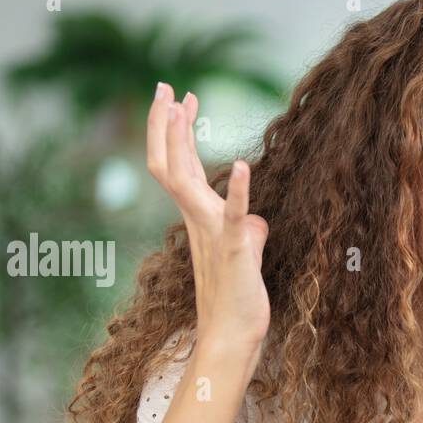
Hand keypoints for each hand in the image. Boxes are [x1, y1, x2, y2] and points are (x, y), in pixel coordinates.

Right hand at [146, 82, 270, 358]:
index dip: (178, 133)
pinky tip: (246, 166)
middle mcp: (199, 221)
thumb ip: (250, 233)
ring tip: (180, 106)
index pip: (181, 167)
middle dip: (166, 124)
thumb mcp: (247, 256)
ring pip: (188, 181)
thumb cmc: (238, 300)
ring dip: (182, 143)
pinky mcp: (235, 250)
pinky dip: (240, 192)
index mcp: (199, 219)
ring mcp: (213, 233)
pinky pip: (235, 217)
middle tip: (164, 86)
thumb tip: (258, 223)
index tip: (181, 100)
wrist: (232, 336)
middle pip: (172, 164)